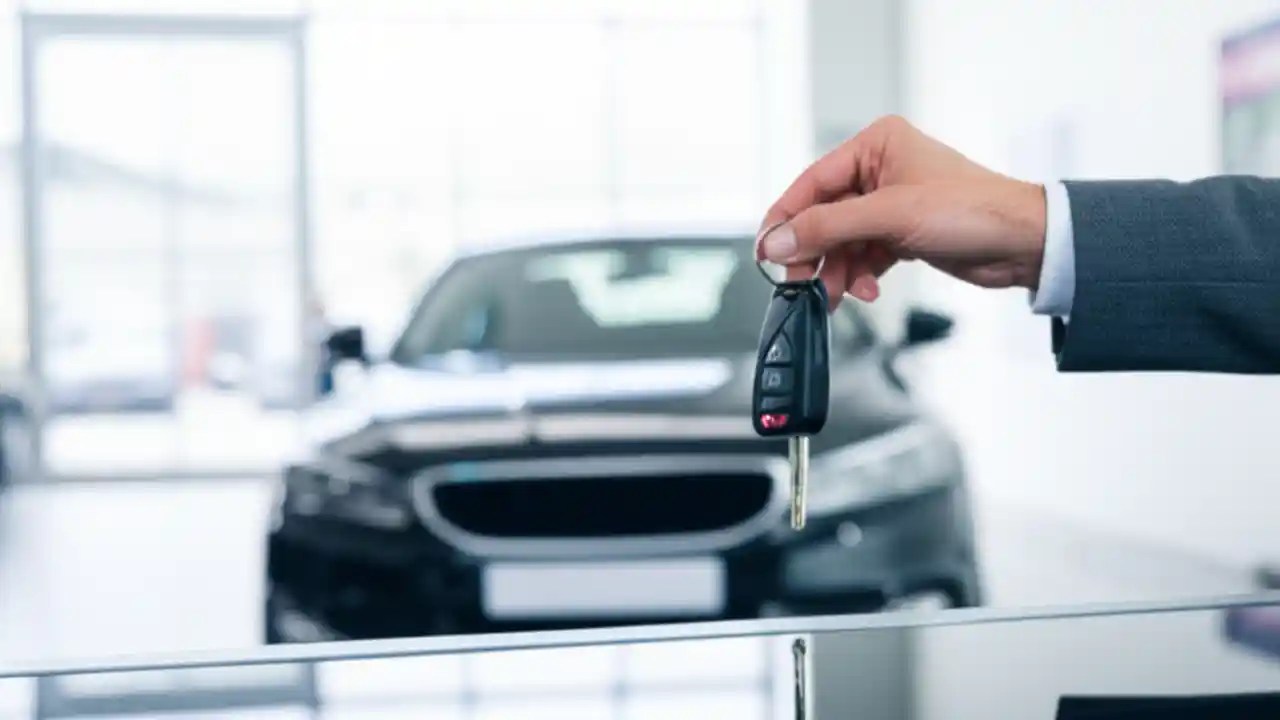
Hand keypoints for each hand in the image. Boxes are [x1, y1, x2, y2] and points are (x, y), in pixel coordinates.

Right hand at [757, 116, 1046, 307]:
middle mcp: (880, 169)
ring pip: (841, 241)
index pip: (812, 182)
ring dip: (836, 271)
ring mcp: (890, 203)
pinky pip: (862, 256)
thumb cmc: (974, 210)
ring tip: (836, 295)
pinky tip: (865, 290)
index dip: (786, 219)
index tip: (766, 250)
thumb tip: (778, 241)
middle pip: (823, 216)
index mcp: (876, 145)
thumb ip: (827, 229)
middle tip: (802, 283)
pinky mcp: (901, 232)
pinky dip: (858, 276)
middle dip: (815, 254)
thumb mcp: (889, 217)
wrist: (1024, 243)